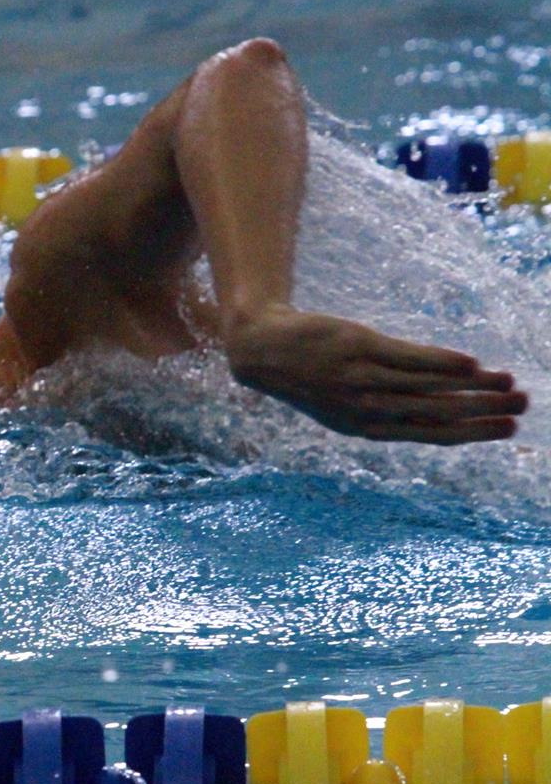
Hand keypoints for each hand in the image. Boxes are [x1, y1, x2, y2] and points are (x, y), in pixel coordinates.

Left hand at [224, 304, 527, 444]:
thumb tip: (434, 409)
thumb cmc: (309, 376)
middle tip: (523, 407)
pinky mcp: (358, 348)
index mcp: (365, 428)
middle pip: (437, 413)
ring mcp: (363, 379)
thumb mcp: (343, 403)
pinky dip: (442, 363)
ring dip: (473, 386)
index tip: (508, 430)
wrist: (261, 349)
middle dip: (483, 412)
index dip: (471, 433)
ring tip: (508, 381)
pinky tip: (472, 363)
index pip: (429, 434)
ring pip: (428, 386)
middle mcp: (367, 408)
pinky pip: (408, 359)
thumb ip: (387, 408)